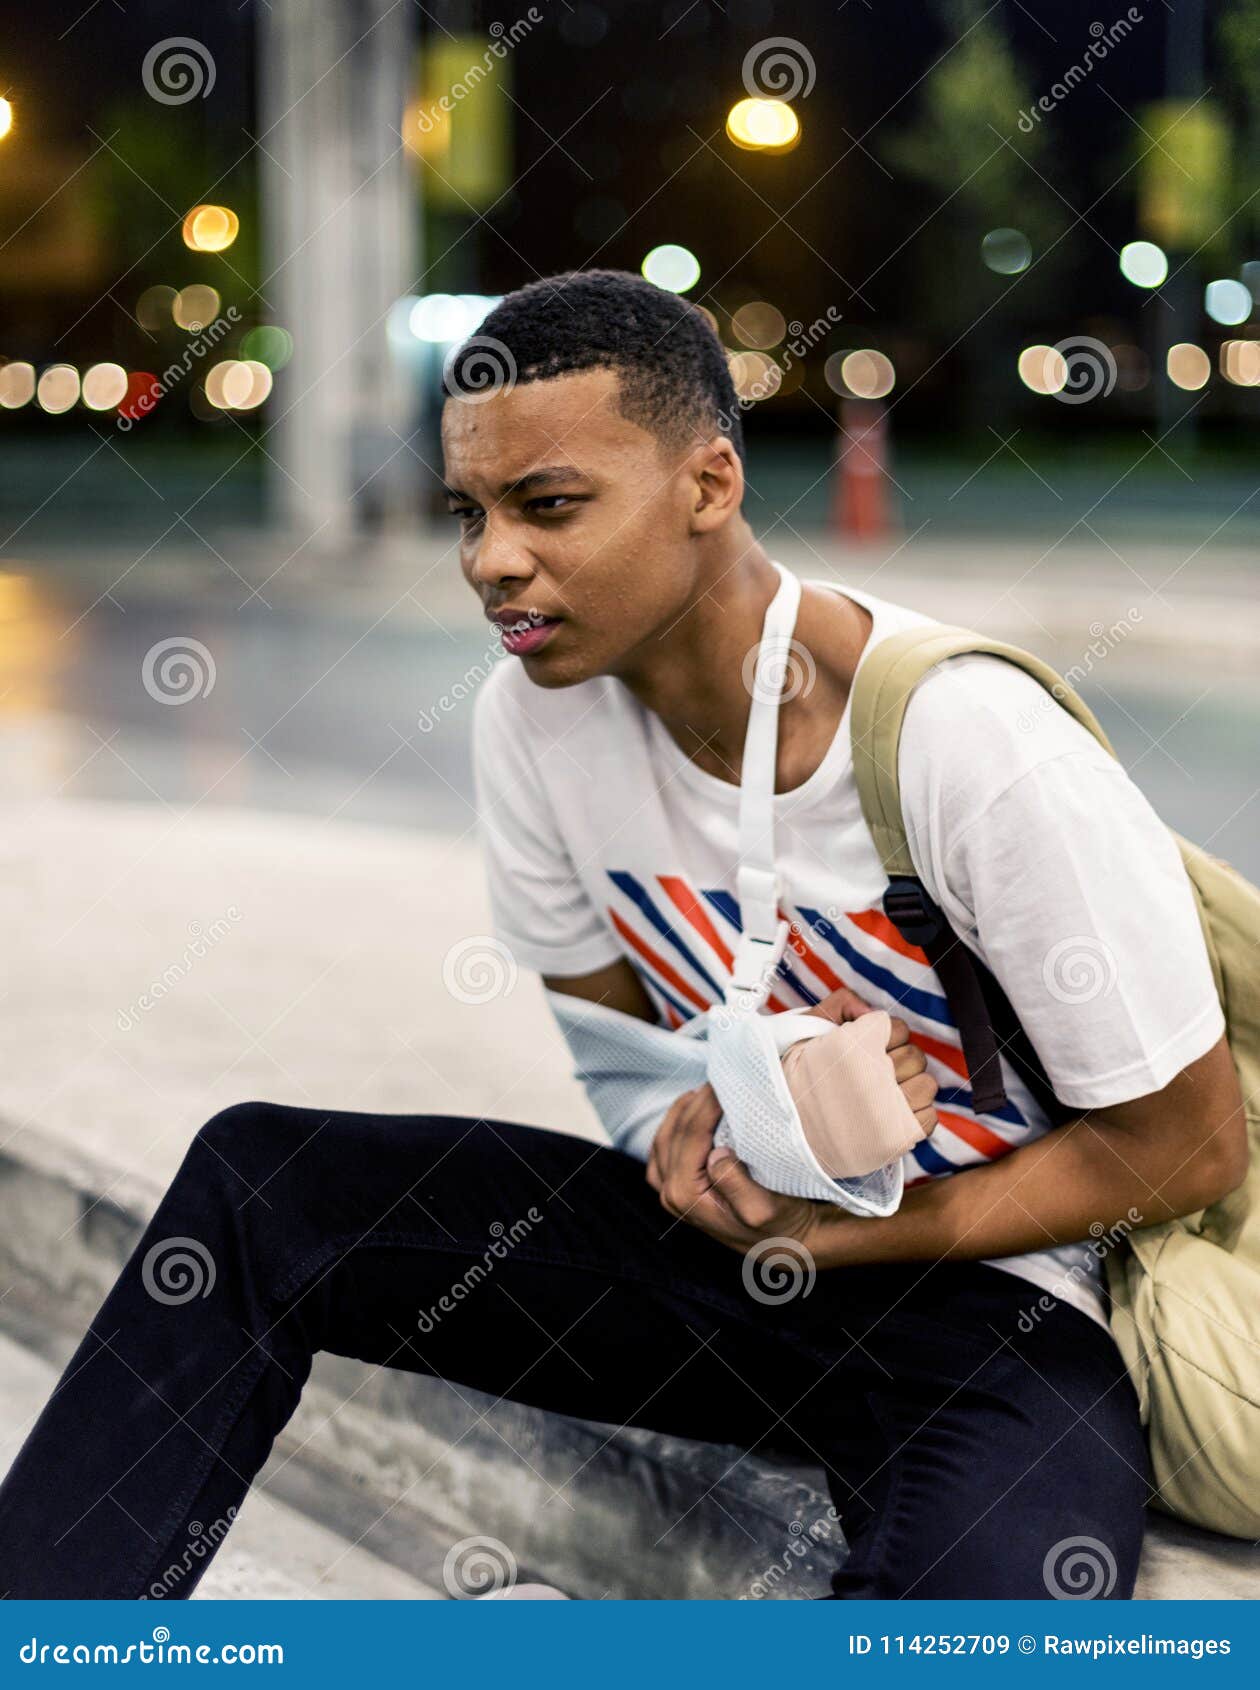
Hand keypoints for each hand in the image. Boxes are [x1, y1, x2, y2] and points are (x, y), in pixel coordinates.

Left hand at [646, 1083, 823, 1251]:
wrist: (781, 1244)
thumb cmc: (777, 1225)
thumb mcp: (762, 1209)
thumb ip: (734, 1182)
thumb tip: (714, 1153)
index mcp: (686, 1194)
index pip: (690, 1135)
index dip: (705, 1103)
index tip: (725, 1081)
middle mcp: (670, 1193)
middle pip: (674, 1131)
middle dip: (696, 1100)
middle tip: (719, 1077)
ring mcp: (668, 1190)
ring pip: (664, 1136)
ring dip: (683, 1109)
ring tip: (706, 1089)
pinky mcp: (675, 1187)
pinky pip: (664, 1148)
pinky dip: (675, 1124)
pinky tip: (692, 1111)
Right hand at [805, 986, 937, 1136]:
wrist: (786, 1134)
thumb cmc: (796, 1081)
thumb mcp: (807, 1029)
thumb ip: (841, 1004)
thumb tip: (871, 1013)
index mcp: (853, 1045)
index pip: (897, 1027)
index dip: (883, 1036)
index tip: (867, 1049)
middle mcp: (873, 1075)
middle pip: (915, 1055)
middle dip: (897, 1059)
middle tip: (873, 1074)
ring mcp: (888, 1109)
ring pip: (926, 1083)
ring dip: (910, 1086)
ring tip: (885, 1095)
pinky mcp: (897, 1137)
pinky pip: (929, 1116)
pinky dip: (916, 1114)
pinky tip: (893, 1115)